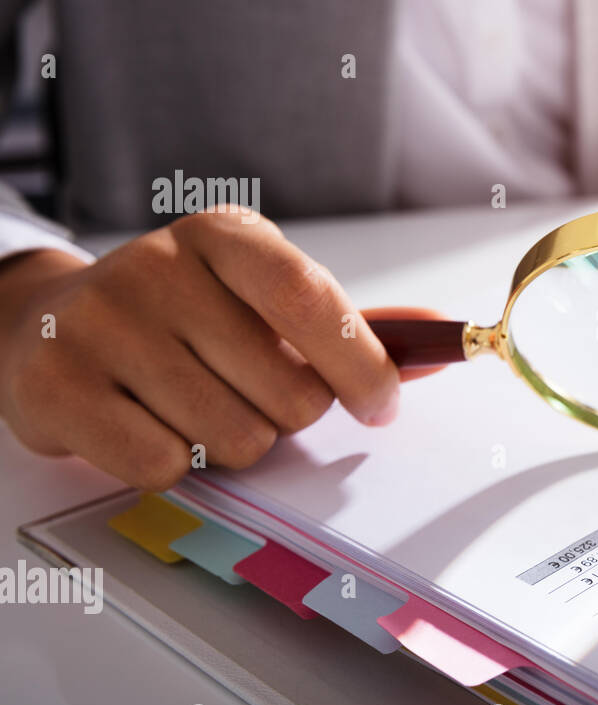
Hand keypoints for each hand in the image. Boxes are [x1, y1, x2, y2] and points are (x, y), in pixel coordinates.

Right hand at [0, 208, 425, 489]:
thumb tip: (441, 338)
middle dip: (287, 415)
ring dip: (230, 443)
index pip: (310, 300)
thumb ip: (348, 325)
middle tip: (244, 392)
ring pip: (233, 439)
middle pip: (287, 393)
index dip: (360, 364)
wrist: (49, 325)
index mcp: (223, 237)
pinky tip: (145, 424)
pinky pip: (165, 466)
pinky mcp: (57, 386)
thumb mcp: (259, 301)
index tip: (382, 407)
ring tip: (190, 405)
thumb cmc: (181, 319)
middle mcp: (158, 267)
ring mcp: (101, 324)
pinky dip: (172, 466)